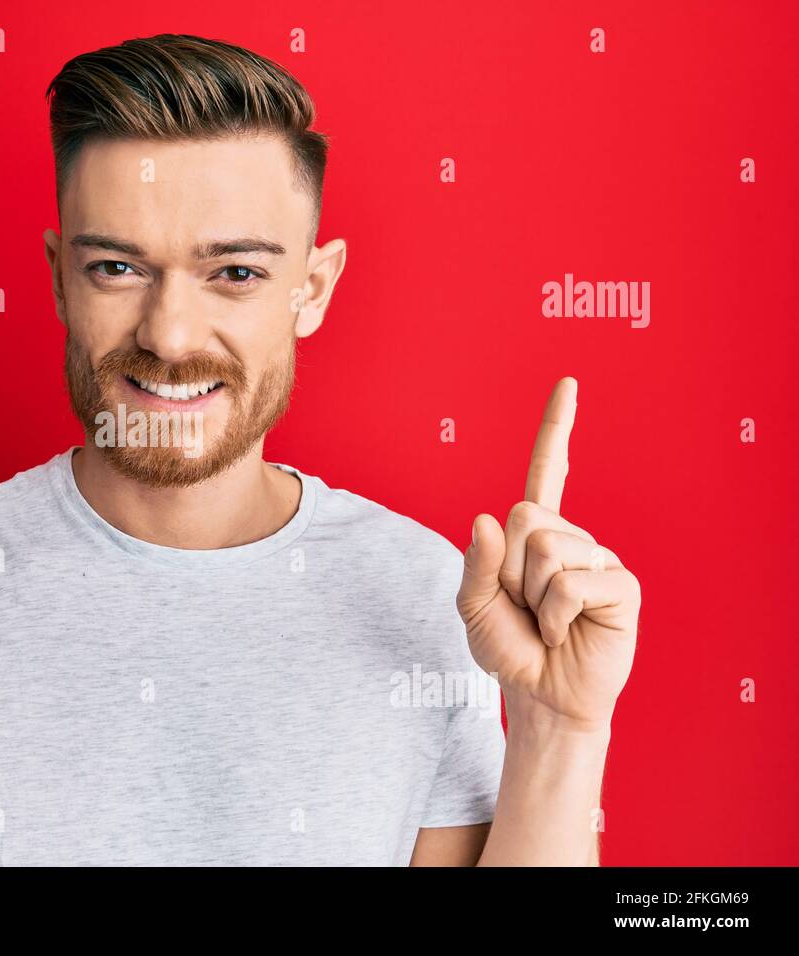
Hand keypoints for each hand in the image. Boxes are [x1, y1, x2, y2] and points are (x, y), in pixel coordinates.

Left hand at [456, 377, 639, 733]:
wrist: (539, 696)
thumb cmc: (508, 647)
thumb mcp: (472, 607)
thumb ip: (475, 564)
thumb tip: (486, 518)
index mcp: (534, 533)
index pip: (546, 471)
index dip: (556, 428)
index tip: (568, 383)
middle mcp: (571, 536)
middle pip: (526, 516)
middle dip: (508, 569)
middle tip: (523, 604)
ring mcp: (599, 558)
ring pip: (547, 549)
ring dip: (532, 596)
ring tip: (546, 621)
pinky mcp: (620, 585)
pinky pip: (571, 582)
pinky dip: (555, 615)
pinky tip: (566, 632)